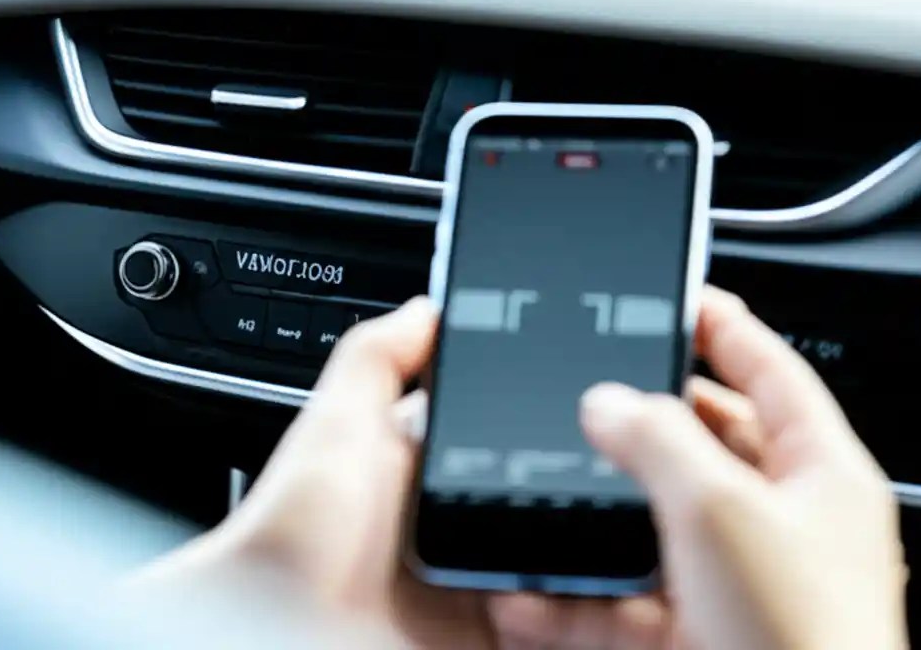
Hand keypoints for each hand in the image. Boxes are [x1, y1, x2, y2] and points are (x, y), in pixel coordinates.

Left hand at [128, 289, 904, 649]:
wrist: (266, 630)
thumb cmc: (290, 534)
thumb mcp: (334, 422)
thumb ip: (379, 357)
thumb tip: (428, 304)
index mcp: (431, 479)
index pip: (517, 444)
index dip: (565, 432)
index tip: (617, 414)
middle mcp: (460, 537)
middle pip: (554, 509)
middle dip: (601, 495)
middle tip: (654, 478)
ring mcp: (481, 599)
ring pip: (570, 577)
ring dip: (607, 562)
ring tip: (652, 537)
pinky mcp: (495, 645)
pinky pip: (562, 634)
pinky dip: (591, 622)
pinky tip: (623, 605)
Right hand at [491, 287, 906, 649]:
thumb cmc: (802, 643)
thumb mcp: (720, 509)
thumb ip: (657, 438)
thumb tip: (608, 401)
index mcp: (820, 476)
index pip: (770, 368)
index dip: (721, 324)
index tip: (671, 293)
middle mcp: (783, 526)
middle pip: (702, 445)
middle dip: (637, 423)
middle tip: (581, 393)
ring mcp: (736, 584)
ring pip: (649, 526)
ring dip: (590, 515)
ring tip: (538, 488)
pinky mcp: (693, 637)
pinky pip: (619, 603)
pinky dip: (570, 599)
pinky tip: (525, 595)